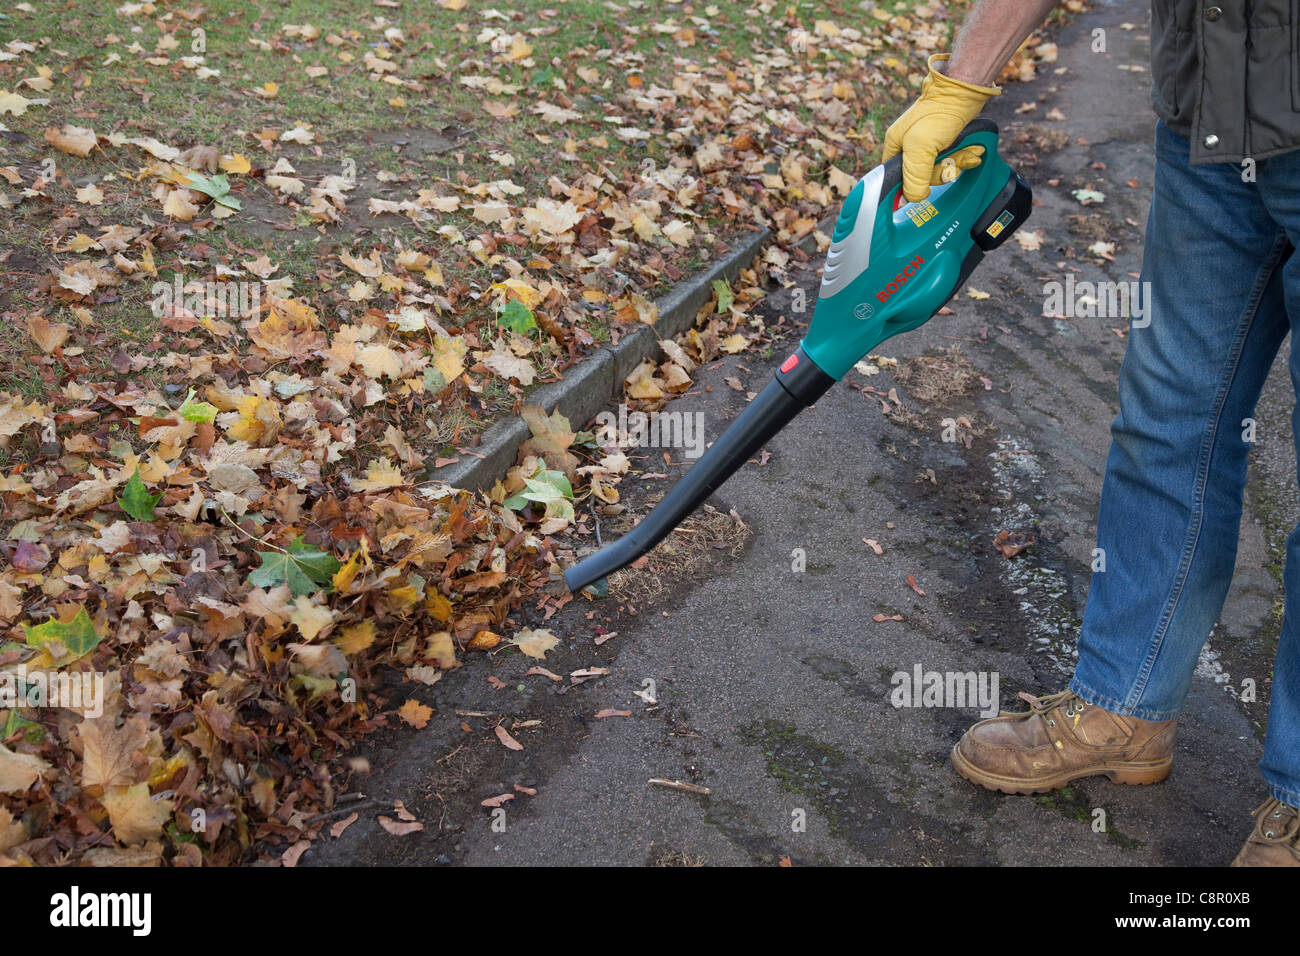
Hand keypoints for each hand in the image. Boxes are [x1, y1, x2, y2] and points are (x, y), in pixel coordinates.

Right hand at [882, 54, 1000, 202]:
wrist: (965, 91)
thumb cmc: (939, 113)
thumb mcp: (921, 148)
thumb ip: (914, 176)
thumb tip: (913, 198)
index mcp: (896, 146)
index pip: (895, 178)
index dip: (909, 185)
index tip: (923, 188)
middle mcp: (909, 146)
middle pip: (921, 176)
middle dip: (942, 171)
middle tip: (951, 161)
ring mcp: (927, 144)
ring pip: (939, 169)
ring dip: (957, 163)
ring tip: (970, 154)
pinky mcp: (944, 142)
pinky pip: (952, 159)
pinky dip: (963, 157)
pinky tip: (973, 152)